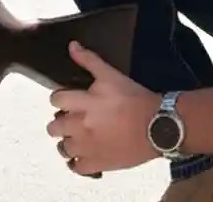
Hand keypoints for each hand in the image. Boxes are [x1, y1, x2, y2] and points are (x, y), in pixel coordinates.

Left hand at [46, 40, 161, 176]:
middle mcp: (80, 126)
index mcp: (83, 103)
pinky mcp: (97, 164)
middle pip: (53, 127)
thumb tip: (72, 46)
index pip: (55, 99)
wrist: (159, 126)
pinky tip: (85, 155)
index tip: (69, 100)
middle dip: (61, 121)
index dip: (61, 98)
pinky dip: (77, 162)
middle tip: (74, 120)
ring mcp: (87, 148)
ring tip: (80, 137)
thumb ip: (89, 61)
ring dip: (68, 142)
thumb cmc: (136, 99)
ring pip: (62, 148)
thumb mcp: (112, 75)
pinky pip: (75, 167)